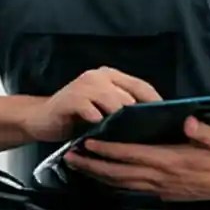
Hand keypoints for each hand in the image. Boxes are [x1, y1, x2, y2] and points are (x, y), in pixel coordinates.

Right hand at [24, 67, 161, 141]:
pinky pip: (92, 111)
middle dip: (138, 115)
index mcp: (110, 75)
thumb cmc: (77, 116)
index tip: (167, 121)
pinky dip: (97, 122)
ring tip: (119, 134)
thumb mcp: (103, 107)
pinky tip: (97, 130)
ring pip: (113, 101)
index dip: (156, 103)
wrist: (42, 118)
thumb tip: (155, 119)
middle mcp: (98, 76)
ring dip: (118, 119)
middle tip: (144, 134)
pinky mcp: (71, 99)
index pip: (142, 86)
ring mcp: (83, 86)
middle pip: (130, 94)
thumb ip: (123, 106)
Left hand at [63, 116, 209, 200]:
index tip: (90, 142)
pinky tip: (100, 179)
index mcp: (171, 161)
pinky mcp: (164, 193)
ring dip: (98, 175)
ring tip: (77, 166)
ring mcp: (161, 188)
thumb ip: (204, 132)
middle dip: (93, 165)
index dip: (110, 150)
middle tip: (70, 156)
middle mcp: (162, 177)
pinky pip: (132, 189)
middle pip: (120, 173)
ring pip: (122, 183)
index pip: (133, 155)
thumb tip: (189, 122)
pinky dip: (113, 184)